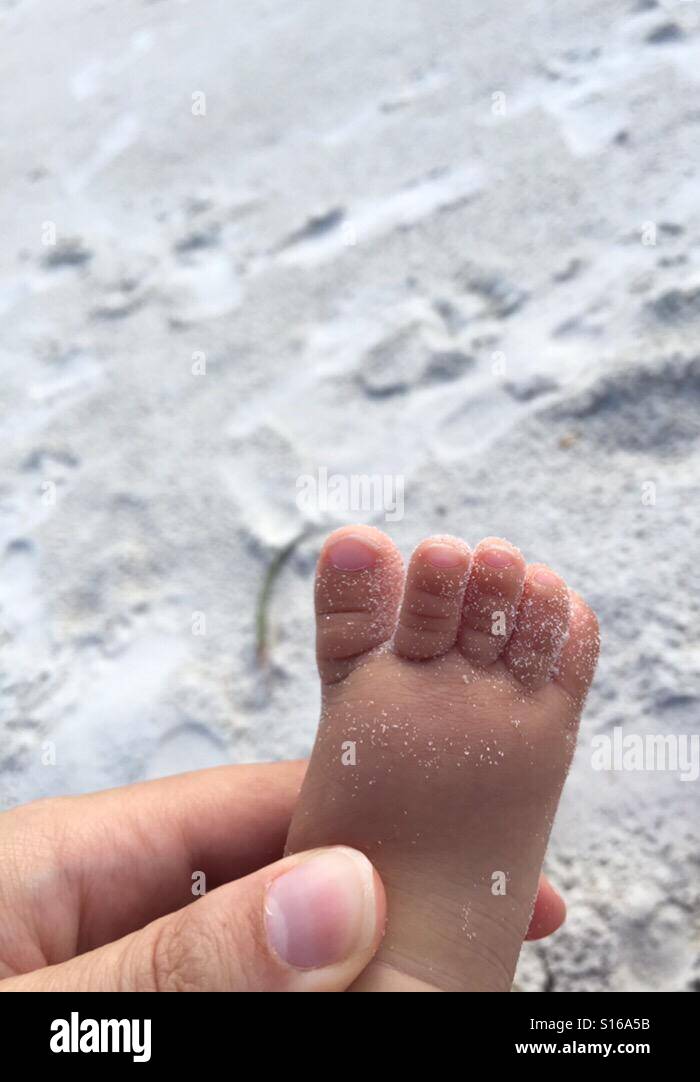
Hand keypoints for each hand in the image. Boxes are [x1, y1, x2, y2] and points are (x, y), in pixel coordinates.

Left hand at [0, 760, 564, 990]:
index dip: (369, 816)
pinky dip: (292, 1004)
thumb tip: (339, 894)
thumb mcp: (41, 1008)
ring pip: (260, 965)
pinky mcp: (123, 1019)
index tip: (466, 846)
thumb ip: (182, 959)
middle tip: (487, 942)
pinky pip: (224, 1002)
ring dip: (345, 977)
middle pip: (270, 891)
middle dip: (378, 909)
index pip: (250, 808)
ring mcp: (115, 980)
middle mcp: (98, 914)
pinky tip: (356, 1009)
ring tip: (443, 990)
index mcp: (69, 860)